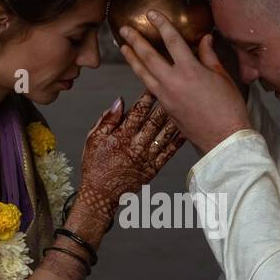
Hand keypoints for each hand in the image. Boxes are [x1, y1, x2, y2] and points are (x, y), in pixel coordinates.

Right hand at [69, 92, 184, 238]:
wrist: (100, 195)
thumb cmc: (95, 164)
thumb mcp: (93, 139)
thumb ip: (107, 120)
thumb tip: (120, 101)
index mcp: (120, 136)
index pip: (136, 112)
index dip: (147, 98)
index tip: (154, 85)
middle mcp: (135, 146)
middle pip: (154, 121)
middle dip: (166, 104)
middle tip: (177, 90)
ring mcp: (146, 158)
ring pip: (164, 135)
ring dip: (175, 120)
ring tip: (186, 106)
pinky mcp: (153, 169)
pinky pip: (169, 153)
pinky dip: (178, 142)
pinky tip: (186, 130)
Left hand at [118, 10, 251, 153]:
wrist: (224, 139)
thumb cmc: (230, 108)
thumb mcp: (222, 77)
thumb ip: (209, 56)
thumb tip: (205, 39)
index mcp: (190, 70)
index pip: (171, 40)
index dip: (161, 24)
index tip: (151, 14)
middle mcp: (173, 82)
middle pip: (149, 56)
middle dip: (135, 40)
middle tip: (124, 29)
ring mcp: (167, 97)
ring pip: (143, 74)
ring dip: (132, 59)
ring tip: (123, 48)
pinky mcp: (165, 109)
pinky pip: (150, 88)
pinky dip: (143, 76)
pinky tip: (140, 70)